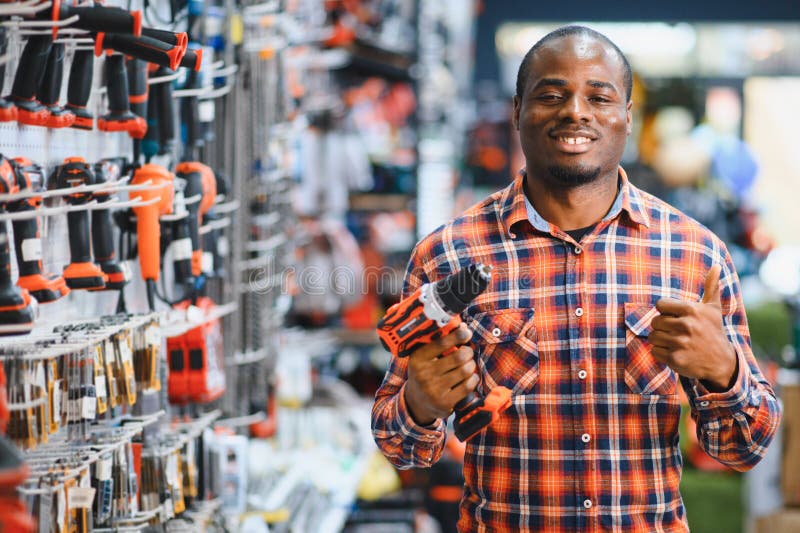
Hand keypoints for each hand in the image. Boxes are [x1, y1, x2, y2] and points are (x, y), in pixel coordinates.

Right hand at [404, 323, 479, 425]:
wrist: (416, 402)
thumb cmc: (425, 373)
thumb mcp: (425, 357)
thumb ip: (440, 342)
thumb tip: (462, 327)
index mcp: (417, 359)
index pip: (441, 343)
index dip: (458, 335)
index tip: (466, 332)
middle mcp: (423, 374)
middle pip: (458, 357)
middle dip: (468, 352)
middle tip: (468, 352)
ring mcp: (433, 390)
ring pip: (465, 371)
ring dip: (471, 366)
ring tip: (469, 365)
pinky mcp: (444, 403)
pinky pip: (467, 386)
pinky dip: (473, 379)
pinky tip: (470, 377)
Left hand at [648, 265, 736, 391]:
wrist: (721, 362)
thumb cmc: (713, 331)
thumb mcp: (713, 308)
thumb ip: (711, 287)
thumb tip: (717, 266)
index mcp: (691, 310)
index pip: (660, 305)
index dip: (666, 312)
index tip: (676, 317)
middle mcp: (686, 325)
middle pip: (655, 321)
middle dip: (663, 327)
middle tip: (678, 332)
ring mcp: (680, 343)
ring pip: (653, 337)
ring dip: (661, 340)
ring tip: (676, 342)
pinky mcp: (675, 359)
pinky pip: (654, 351)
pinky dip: (661, 353)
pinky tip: (676, 353)